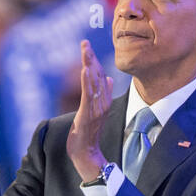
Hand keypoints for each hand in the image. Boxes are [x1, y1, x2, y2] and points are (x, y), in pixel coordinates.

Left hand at [66, 40, 113, 181]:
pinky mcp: (88, 114)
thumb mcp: (96, 111)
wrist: (87, 153)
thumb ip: (104, 94)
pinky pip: (88, 95)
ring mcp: (96, 108)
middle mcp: (102, 102)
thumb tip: (110, 79)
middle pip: (98, 76)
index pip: (100, 76)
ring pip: (94, 82)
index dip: (94, 60)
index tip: (87, 46)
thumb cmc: (89, 134)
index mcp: (104, 100)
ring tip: (85, 51)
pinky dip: (87, 82)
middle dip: (91, 58)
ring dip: (89, 65)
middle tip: (85, 42)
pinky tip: (85, 69)